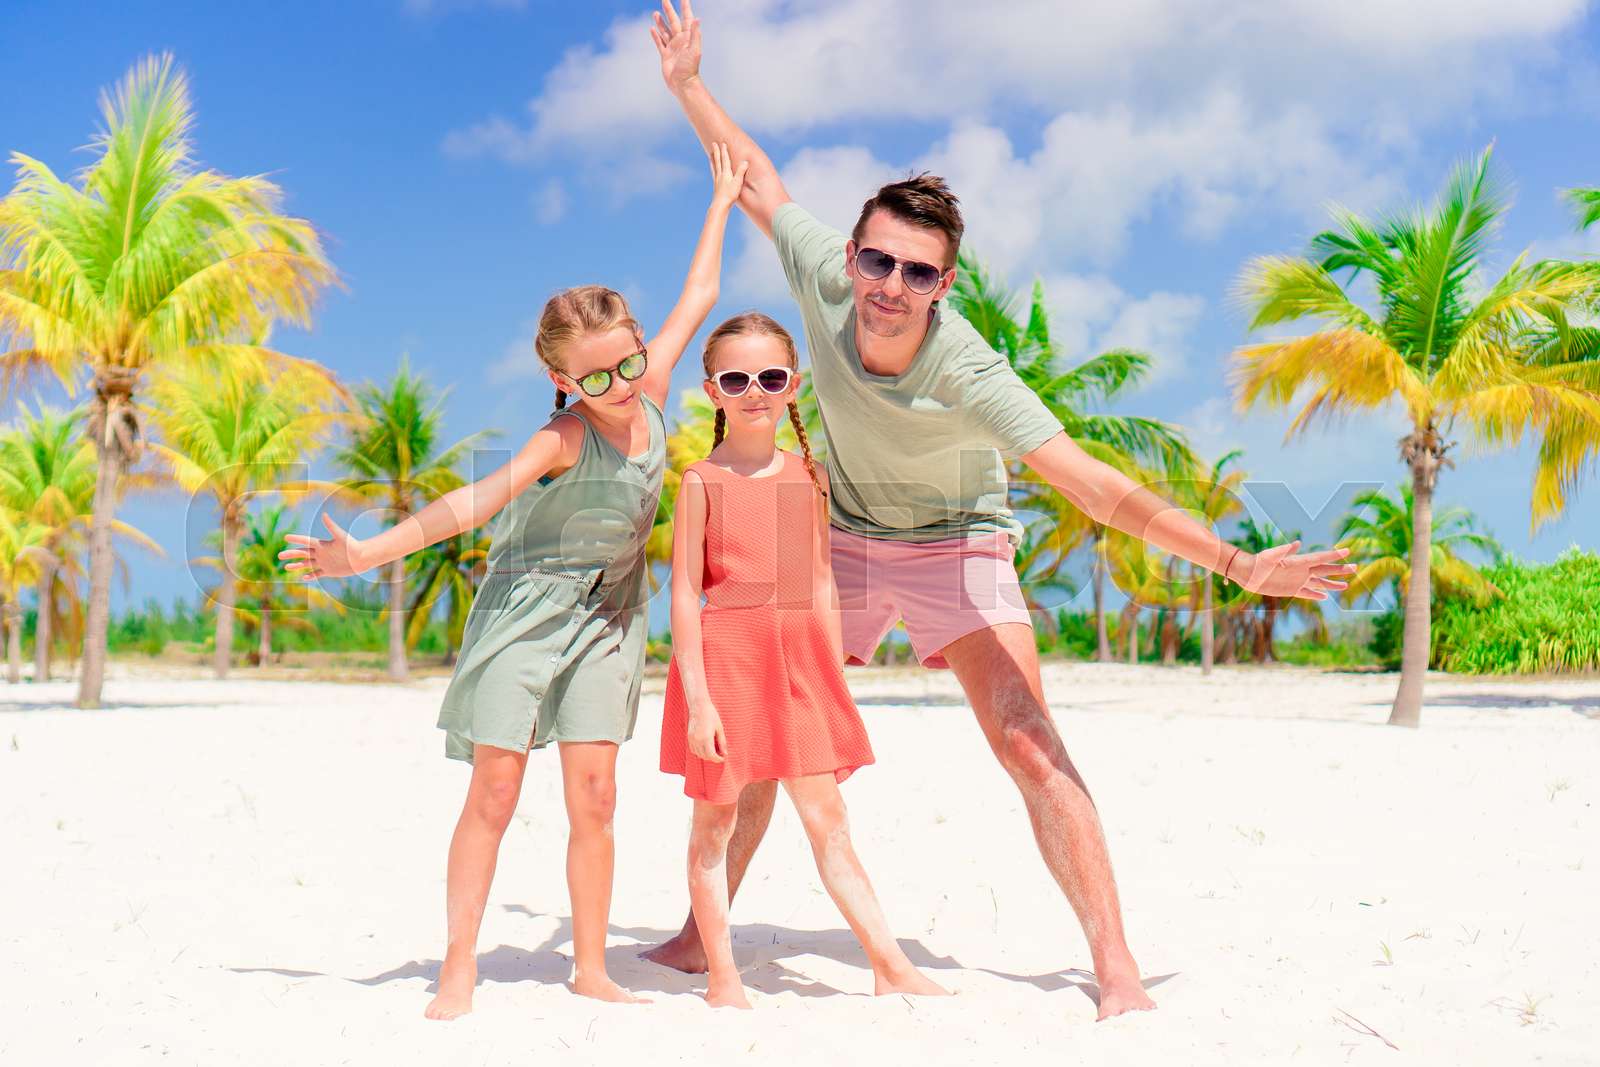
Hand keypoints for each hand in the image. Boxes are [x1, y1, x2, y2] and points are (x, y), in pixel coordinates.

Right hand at [279, 513, 369, 580]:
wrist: (362, 558)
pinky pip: (317, 574)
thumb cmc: (353, 546)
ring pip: (307, 564)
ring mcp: (324, 563)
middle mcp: (321, 553)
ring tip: (286, 567)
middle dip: (292, 554)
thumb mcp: (341, 536)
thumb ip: (331, 526)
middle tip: (279, 556)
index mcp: (322, 544)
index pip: (306, 541)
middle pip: (303, 554)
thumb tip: (324, 514)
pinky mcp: (329, 571)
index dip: (297, 539)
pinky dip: (310, 576)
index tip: (285, 537)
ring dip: (297, 566)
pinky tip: (303, 577)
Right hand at [649, 0, 700, 93]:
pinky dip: (656, 36)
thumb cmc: (690, 68)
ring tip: (656, 13)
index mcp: (688, 37)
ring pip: (665, 31)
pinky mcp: (665, 55)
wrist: (682, 84)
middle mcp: (680, 41)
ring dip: (661, 22)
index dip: (685, 8)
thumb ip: (695, 34)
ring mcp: (672, 47)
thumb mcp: (694, 50)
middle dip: (669, 10)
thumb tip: (697, 18)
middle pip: (673, 22)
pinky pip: (660, 43)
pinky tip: (652, 29)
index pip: (686, 18)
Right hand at [686, 700, 726, 762]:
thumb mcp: (720, 729)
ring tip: (713, 751)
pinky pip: (693, 749)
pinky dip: (699, 752)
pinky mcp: (689, 737)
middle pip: (704, 756)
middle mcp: (697, 740)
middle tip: (719, 754)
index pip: (711, 755)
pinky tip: (705, 748)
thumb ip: (722, 742)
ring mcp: (692, 739)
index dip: (717, 759)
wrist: (699, 706)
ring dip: (705, 756)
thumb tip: (725, 753)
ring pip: (698, 754)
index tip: (722, 758)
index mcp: (706, 738)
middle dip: (713, 758)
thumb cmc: (711, 715)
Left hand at [708, 141, 746, 208]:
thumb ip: (741, 172)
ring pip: (714, 166)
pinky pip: (714, 173)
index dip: (724, 151)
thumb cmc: (730, 194)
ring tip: (710, 154)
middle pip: (718, 160)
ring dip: (713, 159)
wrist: (720, 205)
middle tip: (713, 143)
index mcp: (725, 173)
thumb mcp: (738, 182)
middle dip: (716, 151)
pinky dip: (713, 168)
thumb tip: (745, 161)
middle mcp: (720, 175)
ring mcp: (717, 180)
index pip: (725, 159)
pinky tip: (713, 169)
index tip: (722, 143)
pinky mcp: (716, 185)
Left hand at [1230, 541, 1355, 599]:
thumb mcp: (1271, 555)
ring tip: (1346, 585)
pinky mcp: (1291, 590)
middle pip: (1325, 570)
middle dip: (1340, 569)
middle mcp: (1301, 571)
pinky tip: (1325, 596)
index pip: (1321, 558)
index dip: (1334, 555)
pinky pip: (1307, 593)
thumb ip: (1284, 550)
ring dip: (1332, 584)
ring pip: (1319, 583)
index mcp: (1299, 561)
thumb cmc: (1259, 562)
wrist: (1248, 573)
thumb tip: (1297, 543)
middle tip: (1356, 567)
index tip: (1348, 551)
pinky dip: (1316, 595)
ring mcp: (1297, 580)